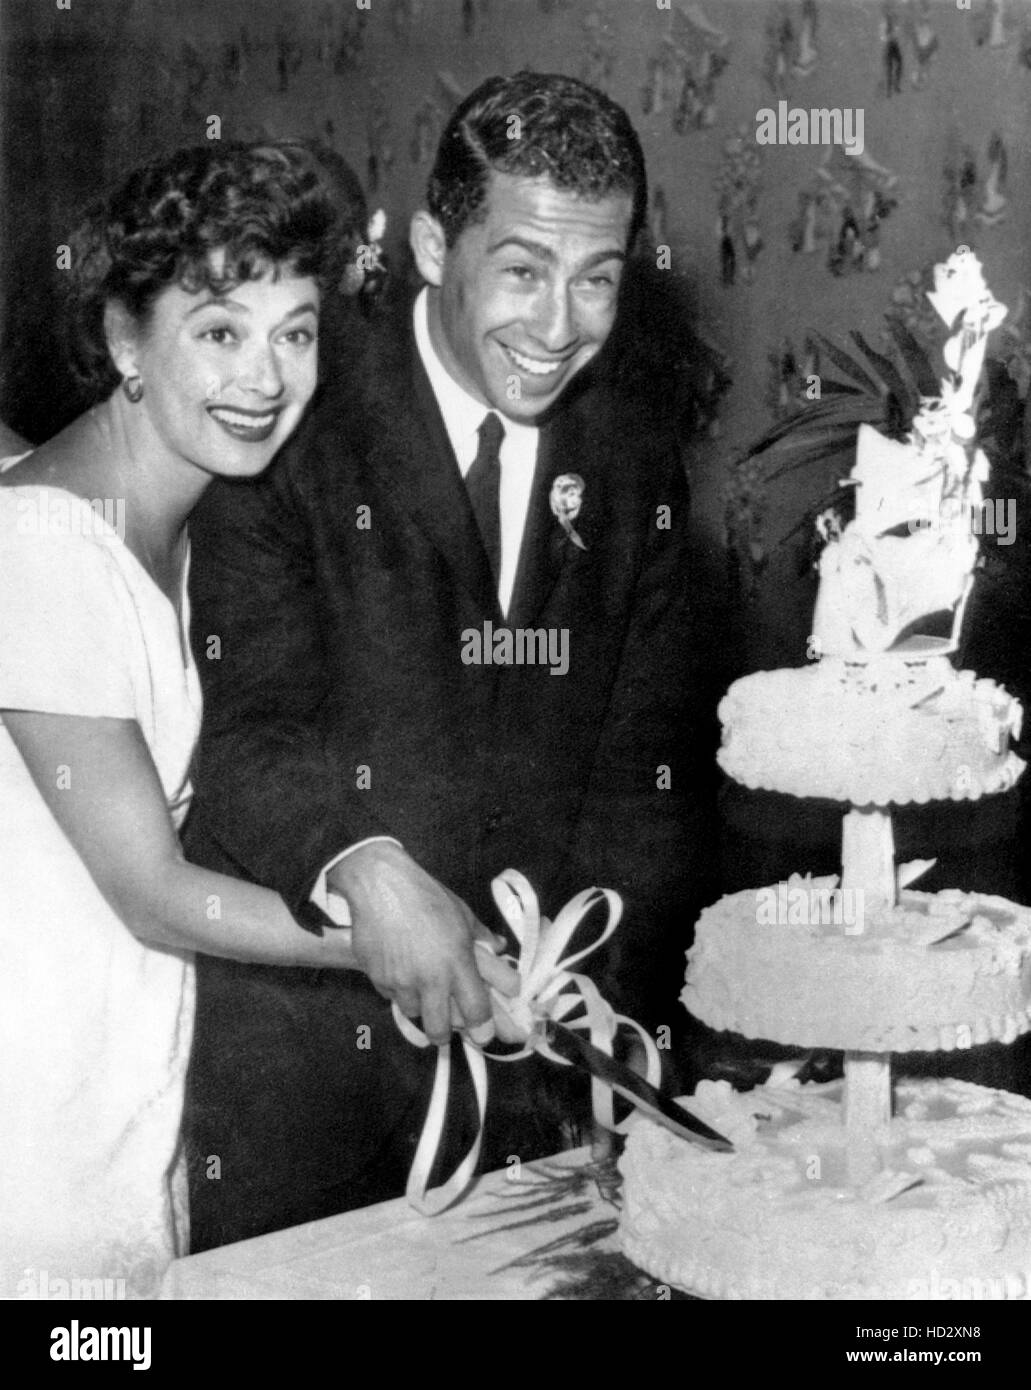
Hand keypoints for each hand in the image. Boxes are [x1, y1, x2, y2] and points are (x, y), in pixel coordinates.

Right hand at [328, 841, 503, 1044]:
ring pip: (413, 1012)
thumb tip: (500, 947)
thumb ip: (482, 938)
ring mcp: (401, 982)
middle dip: (444, 1033)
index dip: (482, 1028)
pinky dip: (397, 989)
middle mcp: (430, 979)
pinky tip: (399, 967)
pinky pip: (391, 995)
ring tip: (419, 984)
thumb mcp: (462, 914)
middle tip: (445, 1026)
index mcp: (457, 963)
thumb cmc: (426, 896)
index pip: (476, 1013)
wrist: (380, 885)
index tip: (482, 1032)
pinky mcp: (377, 979)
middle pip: (439, 1031)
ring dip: (419, 1005)